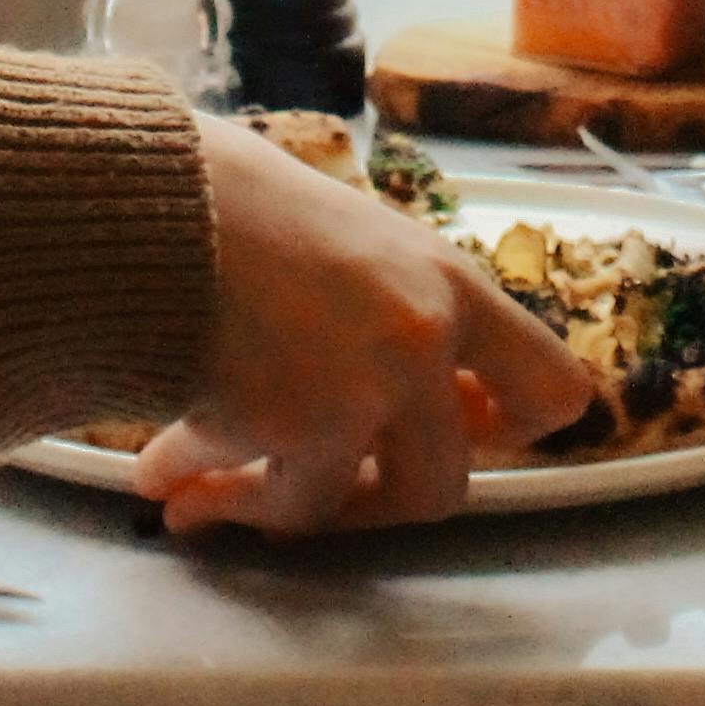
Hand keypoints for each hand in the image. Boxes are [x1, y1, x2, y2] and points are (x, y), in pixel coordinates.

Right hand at [133, 123, 596, 536]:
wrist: (150, 199)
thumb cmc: (228, 198)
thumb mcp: (344, 238)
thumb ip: (384, 308)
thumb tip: (389, 385)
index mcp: (450, 284)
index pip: (553, 388)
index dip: (510, 430)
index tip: (464, 435)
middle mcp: (426, 342)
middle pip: (444, 486)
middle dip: (372, 501)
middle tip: (323, 491)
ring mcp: (369, 391)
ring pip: (341, 507)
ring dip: (268, 506)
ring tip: (206, 493)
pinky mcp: (301, 431)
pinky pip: (266, 500)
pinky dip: (208, 491)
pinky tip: (162, 477)